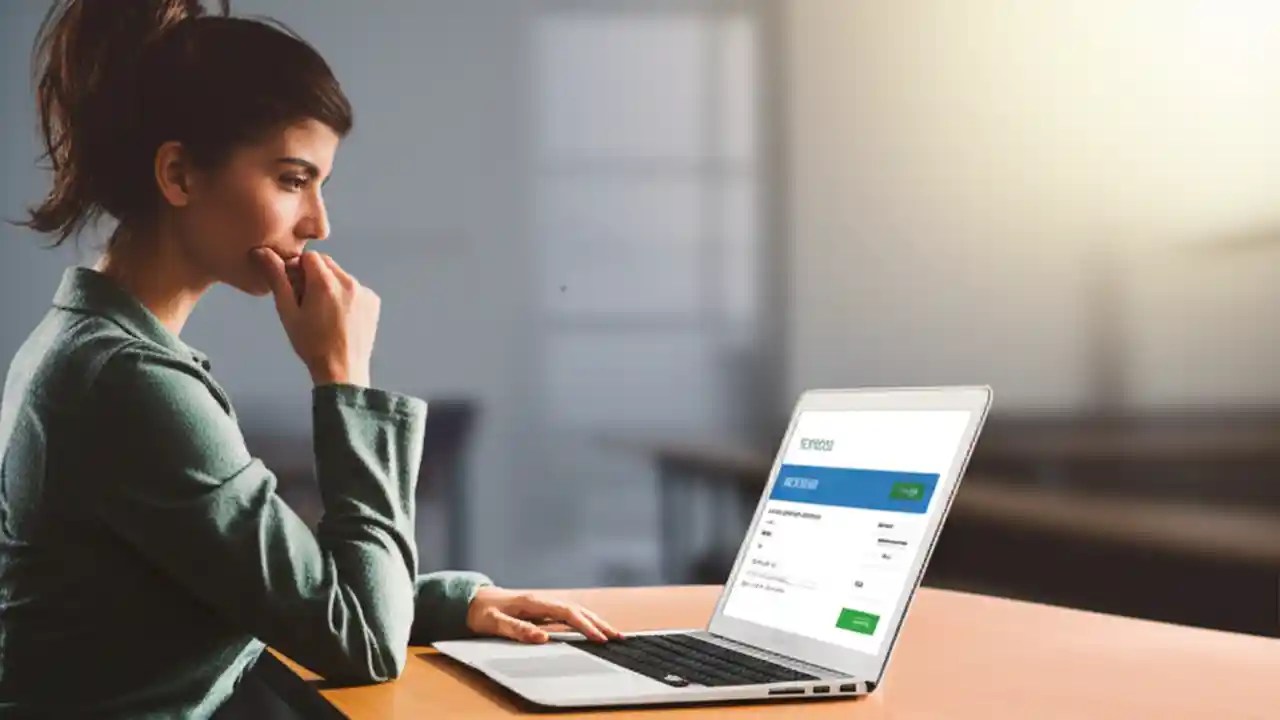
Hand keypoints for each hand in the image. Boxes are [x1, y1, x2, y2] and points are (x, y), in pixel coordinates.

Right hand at [253, 249, 377, 386]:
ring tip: (323, 312)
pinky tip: (339, 317)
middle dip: (314, 275)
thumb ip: (277, 279)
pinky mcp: (374, 302)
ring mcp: (364, 292)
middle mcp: (348, 282)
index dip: (297, 269)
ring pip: (341, 276)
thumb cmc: (311, 344)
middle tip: (306, 300)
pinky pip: (355, 289)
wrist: (342, 371)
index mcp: (325, 282)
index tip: (294, 288)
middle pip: (327, 264)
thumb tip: (262, 252)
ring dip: (330, 285)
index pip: (309, 257)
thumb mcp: (288, 312)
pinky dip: (346, 295)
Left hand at [466, 587, 625, 643]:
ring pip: (577, 611)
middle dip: (599, 623)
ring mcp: (544, 605)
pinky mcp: (543, 611)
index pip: (567, 613)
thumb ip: (517, 629)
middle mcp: (543, 601)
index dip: (585, 625)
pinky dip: (585, 622)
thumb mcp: (494, 623)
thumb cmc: (483, 612)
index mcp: (535, 603)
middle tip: (618, 637)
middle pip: (578, 610)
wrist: (473, 600)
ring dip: (596, 622)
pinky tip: (593, 630)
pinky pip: (569, 616)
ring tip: (614, 634)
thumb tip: (543, 637)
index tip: (599, 638)